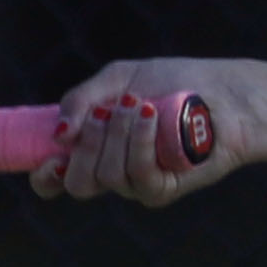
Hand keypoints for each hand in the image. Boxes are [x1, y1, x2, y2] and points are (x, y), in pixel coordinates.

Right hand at [28, 57, 255, 206]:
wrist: (221, 90)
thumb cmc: (173, 82)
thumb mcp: (118, 78)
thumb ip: (81, 100)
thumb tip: (58, 134)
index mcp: (95, 148)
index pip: (56, 180)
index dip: (44, 177)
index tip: (48, 159)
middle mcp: (113, 171)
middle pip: (77, 183)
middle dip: (87, 144)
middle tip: (106, 113)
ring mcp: (138, 183)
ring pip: (106, 177)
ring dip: (118, 134)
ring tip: (140, 105)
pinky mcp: (164, 188)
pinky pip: (139, 177)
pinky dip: (140, 142)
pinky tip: (150, 117)